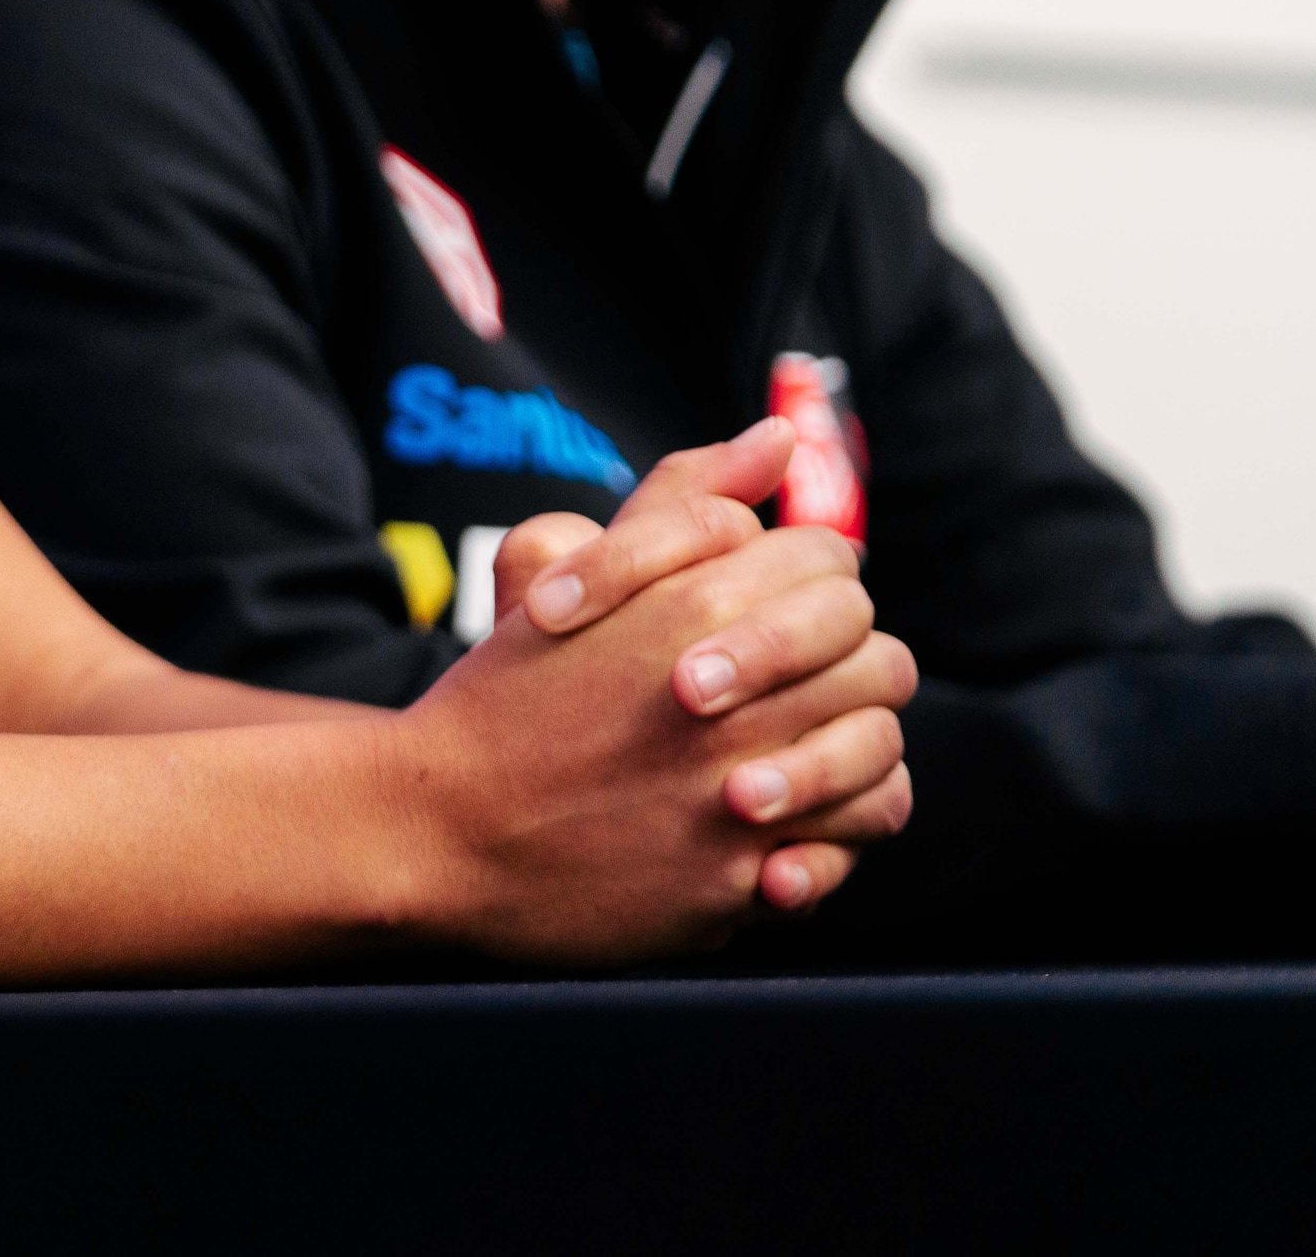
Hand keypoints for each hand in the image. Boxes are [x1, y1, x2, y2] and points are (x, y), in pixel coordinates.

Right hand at [389, 425, 916, 960]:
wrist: (438, 829)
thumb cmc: (507, 694)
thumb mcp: (576, 570)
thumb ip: (686, 498)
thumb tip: (780, 437)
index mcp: (690, 603)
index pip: (831, 568)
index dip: (814, 584)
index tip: (775, 610)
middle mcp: (728, 696)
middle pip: (874, 657)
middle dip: (846, 666)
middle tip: (792, 685)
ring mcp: (736, 791)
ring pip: (877, 749)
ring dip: (853, 745)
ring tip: (795, 750)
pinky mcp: (735, 877)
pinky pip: (847, 842)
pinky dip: (837, 833)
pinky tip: (786, 826)